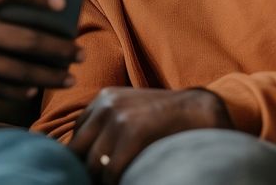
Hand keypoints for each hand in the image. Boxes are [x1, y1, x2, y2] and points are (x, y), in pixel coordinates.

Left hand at [69, 87, 232, 183]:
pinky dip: (112, 183)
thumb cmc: (165, 118)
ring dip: (97, 180)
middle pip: (77, 149)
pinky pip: (109, 170)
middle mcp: (106, 105)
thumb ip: (108, 125)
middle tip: (94, 182)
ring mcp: (118, 117)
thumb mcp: (131, 111)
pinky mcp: (133, 133)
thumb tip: (84, 156)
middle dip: (83, 169)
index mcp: (103, 99)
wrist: (199, 110)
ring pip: (91, 163)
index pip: (77, 136)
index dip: (81, 158)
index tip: (90, 172)